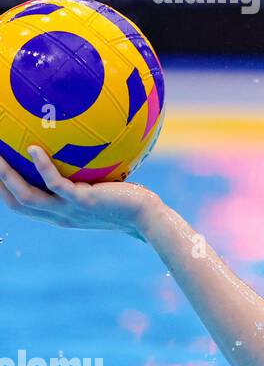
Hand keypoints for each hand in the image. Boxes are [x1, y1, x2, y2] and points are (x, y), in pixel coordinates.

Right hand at [0, 145, 160, 241]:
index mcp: (58, 214)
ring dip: (7, 176)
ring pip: (27, 196)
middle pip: (15, 202)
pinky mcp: (83, 202)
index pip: (22, 205)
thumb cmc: (127, 201)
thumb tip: (82, 149)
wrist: (147, 217)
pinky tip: (32, 148)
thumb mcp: (99, 190)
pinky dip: (41, 166)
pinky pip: (55, 183)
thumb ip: (84, 177)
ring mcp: (69, 210)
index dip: (3, 190)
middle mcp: (58, 215)